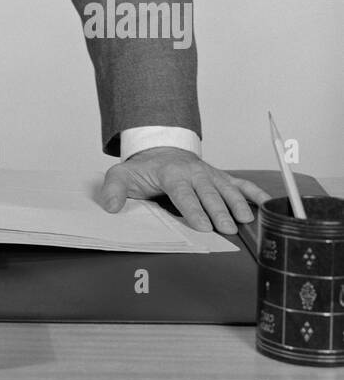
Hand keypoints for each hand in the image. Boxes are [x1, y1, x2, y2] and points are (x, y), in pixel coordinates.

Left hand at [98, 147, 269, 234]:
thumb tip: (110, 207)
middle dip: (218, 209)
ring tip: (246, 219)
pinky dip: (255, 192)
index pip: (182, 192)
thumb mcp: (121, 175)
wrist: (160, 151)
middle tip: (227, 228)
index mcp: (170, 173)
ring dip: (237, 203)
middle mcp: (193, 172)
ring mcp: (210, 174)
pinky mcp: (220, 177)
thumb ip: (114, 190)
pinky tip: (269, 204)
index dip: (193, 208)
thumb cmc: (143, 170)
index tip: (202, 225)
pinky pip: (241, 183)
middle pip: (207, 192)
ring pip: (226, 188)